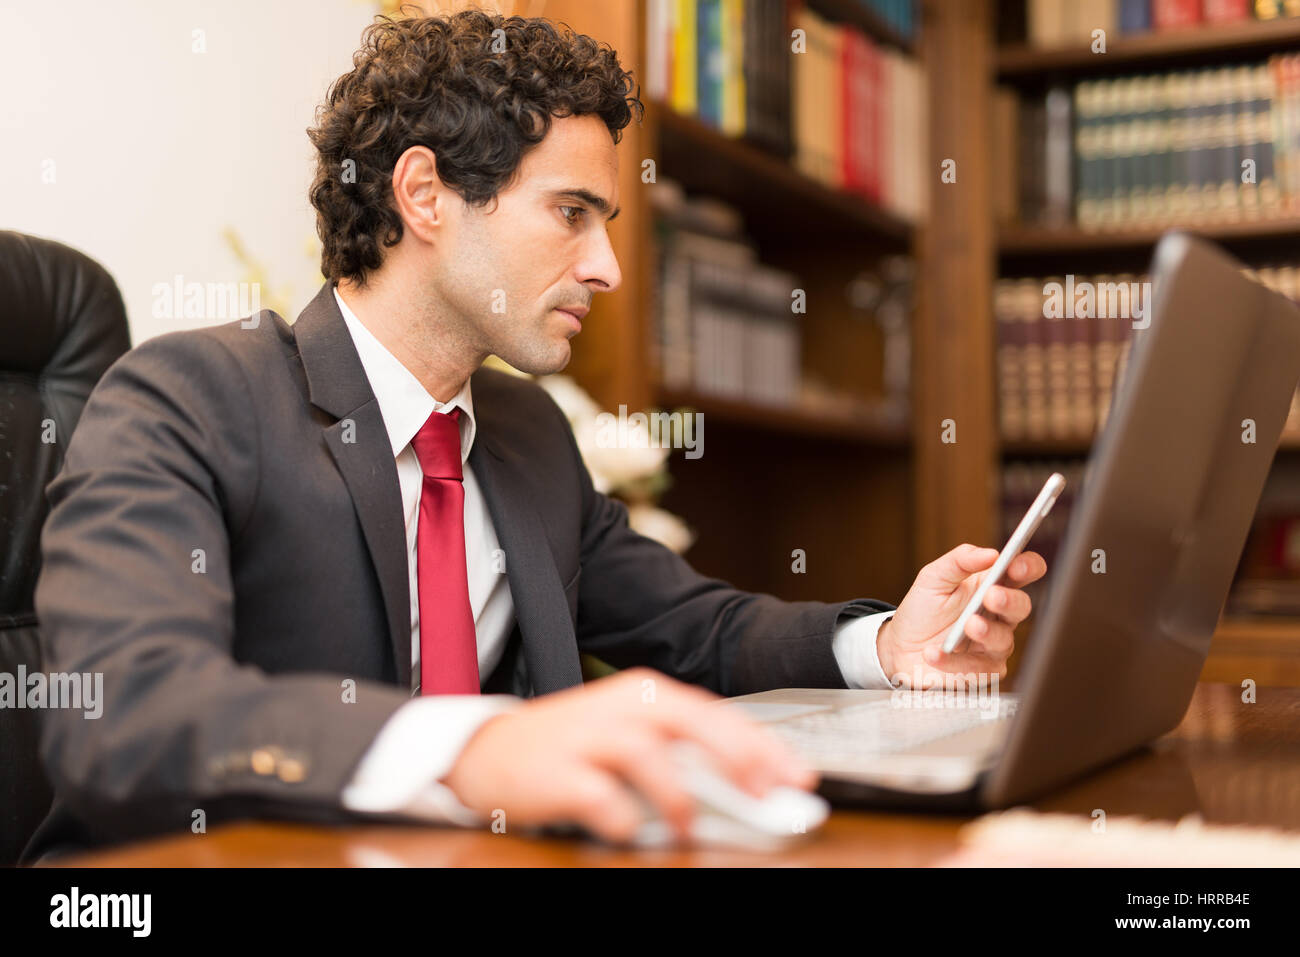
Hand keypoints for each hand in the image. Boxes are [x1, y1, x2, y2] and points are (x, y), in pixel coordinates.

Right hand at [439, 667, 815, 844]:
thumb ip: (684, 753)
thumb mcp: (630, 736)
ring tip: (689, 830)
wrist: (489, 752)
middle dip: (738, 760)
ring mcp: (590, 735)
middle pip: (693, 722)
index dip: (762, 747)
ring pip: (651, 757)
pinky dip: (623, 818)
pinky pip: (602, 797)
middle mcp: (623, 706)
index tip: (797, 777)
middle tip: (766, 795)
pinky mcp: (559, 771)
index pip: (718, 714)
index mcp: (647, 693)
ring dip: (679, 799)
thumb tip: (749, 788)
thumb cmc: (572, 746)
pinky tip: (632, 831)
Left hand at [876, 543, 1046, 688]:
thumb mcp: (933, 578)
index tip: (1015, 566)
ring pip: (1003, 640)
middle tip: (992, 596)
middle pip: (1022, 606)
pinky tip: (933, 653)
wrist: (900, 646)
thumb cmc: (923, 610)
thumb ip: (959, 561)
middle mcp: (1000, 615)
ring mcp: (994, 644)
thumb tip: (990, 553)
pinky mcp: (982, 671)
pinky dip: (953, 661)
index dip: (1027, 567)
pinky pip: (977, 668)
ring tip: (969, 625)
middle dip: (1009, 601)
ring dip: (986, 632)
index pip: (1024, 572)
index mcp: (993, 586)